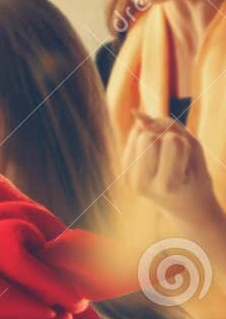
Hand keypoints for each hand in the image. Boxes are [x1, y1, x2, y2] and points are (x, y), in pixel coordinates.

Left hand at [123, 112, 225, 238]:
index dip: (183, 142)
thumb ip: (169, 126)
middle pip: (148, 136)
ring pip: (138, 135)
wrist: (183, 204)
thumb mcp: (194, 148)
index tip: (187, 163)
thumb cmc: (194, 174)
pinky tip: (155, 156)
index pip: (171, 140)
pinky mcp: (124, 173)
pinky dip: (145, 139)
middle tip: (175, 160)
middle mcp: (142, 184)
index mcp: (166, 184)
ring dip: (154, 137)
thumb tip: (136, 113)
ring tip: (165, 158)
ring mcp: (129, 180)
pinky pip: (133, 140)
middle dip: (165, 138)